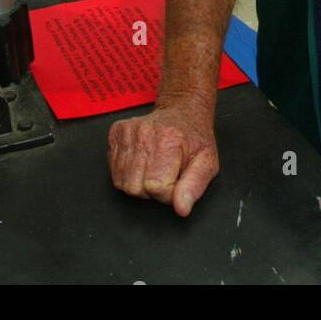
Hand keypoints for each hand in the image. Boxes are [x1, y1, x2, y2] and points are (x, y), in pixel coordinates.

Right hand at [108, 99, 218, 216]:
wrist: (182, 111)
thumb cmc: (194, 138)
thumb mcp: (207, 163)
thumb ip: (194, 187)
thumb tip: (181, 208)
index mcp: (169, 140)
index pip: (156, 187)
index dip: (168, 193)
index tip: (176, 180)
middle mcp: (144, 134)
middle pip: (135, 187)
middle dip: (151, 190)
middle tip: (164, 174)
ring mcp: (127, 131)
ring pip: (122, 182)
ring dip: (138, 183)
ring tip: (153, 168)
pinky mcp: (116, 132)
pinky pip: (113, 170)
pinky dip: (126, 173)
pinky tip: (141, 162)